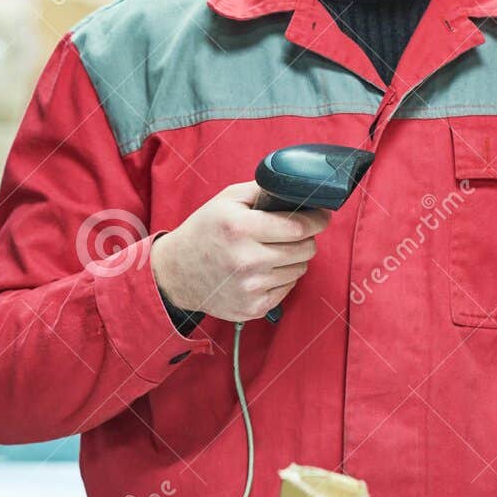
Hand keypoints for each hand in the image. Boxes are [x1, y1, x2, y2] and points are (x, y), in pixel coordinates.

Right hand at [149, 181, 330, 323]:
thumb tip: (296, 188)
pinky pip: (288, 289)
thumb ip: (262, 189)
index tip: (321, 216)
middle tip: (293, 234)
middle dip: (305, 239)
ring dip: (293, 259)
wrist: (176, 273)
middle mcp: (247, 260)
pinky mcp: (253, 307)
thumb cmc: (204, 231)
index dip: (316, 220)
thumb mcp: (226, 200)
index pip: (298, 227)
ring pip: (299, 270)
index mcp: (241, 228)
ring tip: (273, 251)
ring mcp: (251, 287)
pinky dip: (282, 278)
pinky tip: (264, 270)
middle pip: (305, 250)